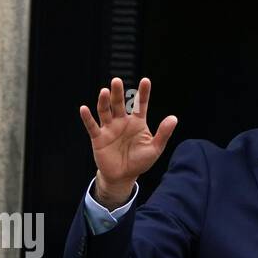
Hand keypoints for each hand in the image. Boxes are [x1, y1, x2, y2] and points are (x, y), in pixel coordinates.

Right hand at [78, 76, 176, 205]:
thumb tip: (174, 118)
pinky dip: (87, 118)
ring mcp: (109, 128)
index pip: (140, 104)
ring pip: (105, 112)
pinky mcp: (99, 138)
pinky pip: (92, 126)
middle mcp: (122, 122)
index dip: (143, 93)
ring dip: (104, 102)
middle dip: (118, 93)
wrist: (124, 176)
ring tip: (104, 92)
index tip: (146, 81)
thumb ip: (163, 133)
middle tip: (117, 81)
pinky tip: (84, 109)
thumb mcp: (155, 148)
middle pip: (119, 104)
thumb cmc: (140, 161)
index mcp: (137, 122)